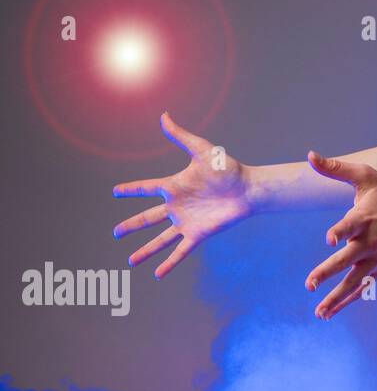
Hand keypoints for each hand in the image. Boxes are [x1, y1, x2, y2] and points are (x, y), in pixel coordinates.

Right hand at [112, 113, 252, 278]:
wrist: (247, 189)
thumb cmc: (227, 168)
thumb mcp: (201, 150)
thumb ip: (181, 137)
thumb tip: (164, 116)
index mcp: (174, 186)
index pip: (146, 188)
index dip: (130, 190)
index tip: (115, 192)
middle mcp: (177, 206)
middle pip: (148, 218)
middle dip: (132, 226)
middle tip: (116, 233)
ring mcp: (186, 222)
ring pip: (160, 239)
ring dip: (146, 250)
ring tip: (131, 261)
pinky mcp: (198, 235)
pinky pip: (180, 251)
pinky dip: (169, 263)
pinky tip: (157, 274)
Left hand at [304, 152, 376, 318]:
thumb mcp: (365, 176)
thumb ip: (336, 168)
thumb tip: (310, 156)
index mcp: (364, 218)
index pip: (350, 225)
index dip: (339, 231)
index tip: (330, 239)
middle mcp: (369, 241)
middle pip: (347, 260)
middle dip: (327, 272)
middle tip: (309, 283)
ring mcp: (376, 259)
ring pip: (353, 282)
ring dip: (335, 297)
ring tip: (318, 312)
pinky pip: (361, 288)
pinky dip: (347, 300)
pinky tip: (329, 312)